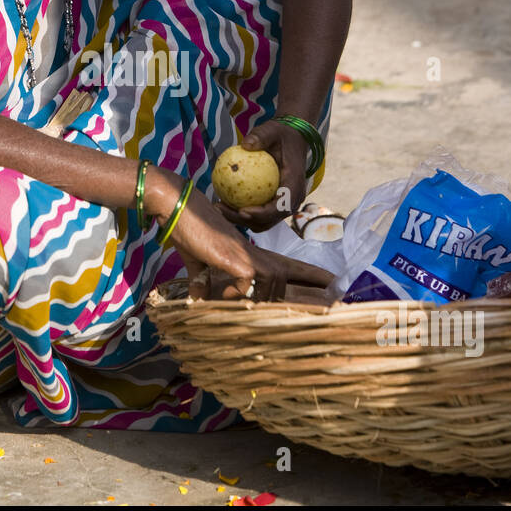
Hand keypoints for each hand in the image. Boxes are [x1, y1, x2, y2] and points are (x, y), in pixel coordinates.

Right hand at [145, 168, 330, 300]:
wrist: (178, 205)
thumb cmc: (187, 229)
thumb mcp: (197, 260)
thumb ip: (202, 278)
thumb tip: (197, 297)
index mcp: (249, 253)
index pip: (288, 265)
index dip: (310, 275)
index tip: (332, 281)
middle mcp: (252, 253)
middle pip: (284, 275)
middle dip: (294, 292)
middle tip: (296, 305)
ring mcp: (245, 255)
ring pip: (273, 281)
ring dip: (261, 297)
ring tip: (241, 303)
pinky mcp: (235, 258)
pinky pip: (248, 283)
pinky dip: (238, 293)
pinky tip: (222, 295)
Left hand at [214, 120, 309, 231]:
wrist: (292, 139)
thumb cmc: (281, 134)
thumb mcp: (272, 130)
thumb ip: (261, 136)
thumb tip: (245, 145)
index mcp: (295, 184)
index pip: (281, 207)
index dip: (262, 214)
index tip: (241, 210)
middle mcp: (293, 199)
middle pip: (268, 220)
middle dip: (244, 220)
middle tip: (220, 208)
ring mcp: (284, 204)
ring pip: (261, 221)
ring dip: (239, 219)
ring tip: (218, 207)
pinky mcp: (275, 203)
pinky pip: (257, 213)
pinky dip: (241, 212)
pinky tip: (222, 201)